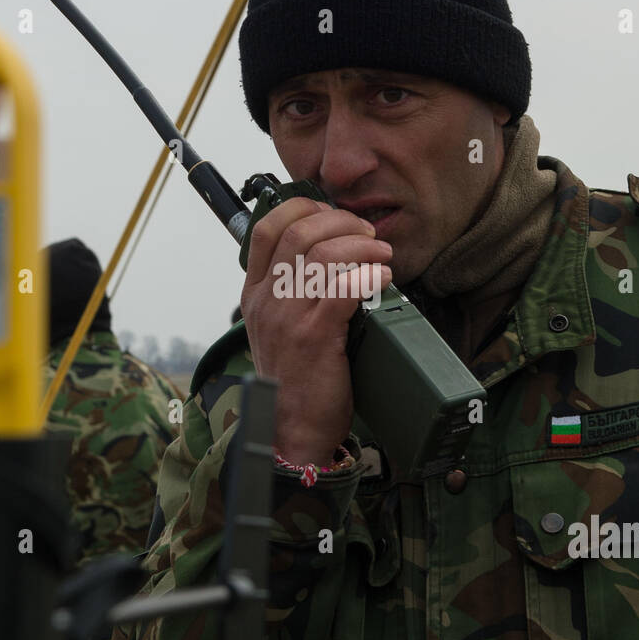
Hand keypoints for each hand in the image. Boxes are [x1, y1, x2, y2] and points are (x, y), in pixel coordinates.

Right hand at [239, 198, 392, 466]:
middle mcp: (266, 301)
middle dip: (341, 223)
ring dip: (362, 247)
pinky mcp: (315, 337)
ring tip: (383, 255)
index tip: (332, 214)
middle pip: (299, 233)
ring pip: (324, 255)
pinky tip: (383, 277)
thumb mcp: (277, 330)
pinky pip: (344, 289)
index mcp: (255, 294)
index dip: (303, 209)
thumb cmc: (294, 381)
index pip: (267, 229)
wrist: (291, 430)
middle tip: (368, 234)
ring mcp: (288, 318)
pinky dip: (369, 275)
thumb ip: (292, 294)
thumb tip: (334, 258)